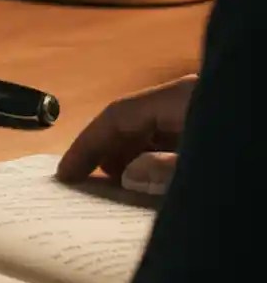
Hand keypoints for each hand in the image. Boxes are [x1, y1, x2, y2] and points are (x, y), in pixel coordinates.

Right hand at [56, 75, 197, 193]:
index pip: (119, 114)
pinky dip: (160, 158)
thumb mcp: (207, 170)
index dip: (87, 143)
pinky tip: (152, 180)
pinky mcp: (217, 128)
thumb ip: (165, 171)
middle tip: (87, 182)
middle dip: (108, 150)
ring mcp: (207, 111)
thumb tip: (129, 175)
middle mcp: (190, 97)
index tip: (65, 173)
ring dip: (133, 156)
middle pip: (136, 119)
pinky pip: (180, 138)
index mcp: (183, 97)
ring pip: (158, 129)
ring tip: (118, 185)